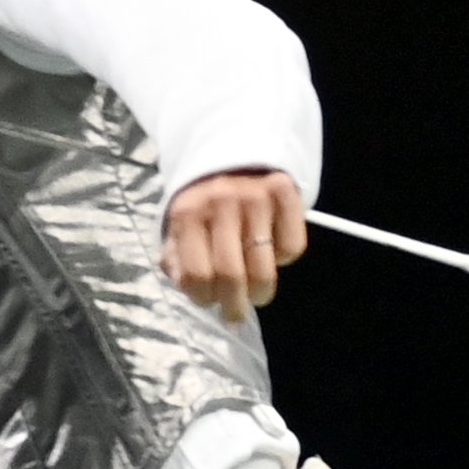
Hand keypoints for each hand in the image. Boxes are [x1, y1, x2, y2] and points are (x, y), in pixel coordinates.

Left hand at [161, 168, 306, 321]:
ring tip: (256, 294)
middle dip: (234, 307)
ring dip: (260, 293)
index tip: (209, 303)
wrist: (236, 152)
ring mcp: (256, 197)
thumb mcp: (180, 224)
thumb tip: (188, 287)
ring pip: (264, 268)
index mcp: (187, 213)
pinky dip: (283, 260)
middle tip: (235, 315)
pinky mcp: (286, 192)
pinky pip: (291, 247)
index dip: (203, 298)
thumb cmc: (205, 200)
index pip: (195, 274)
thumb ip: (176, 256)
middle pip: (231, 275)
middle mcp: (221, 202)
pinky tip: (271, 252)